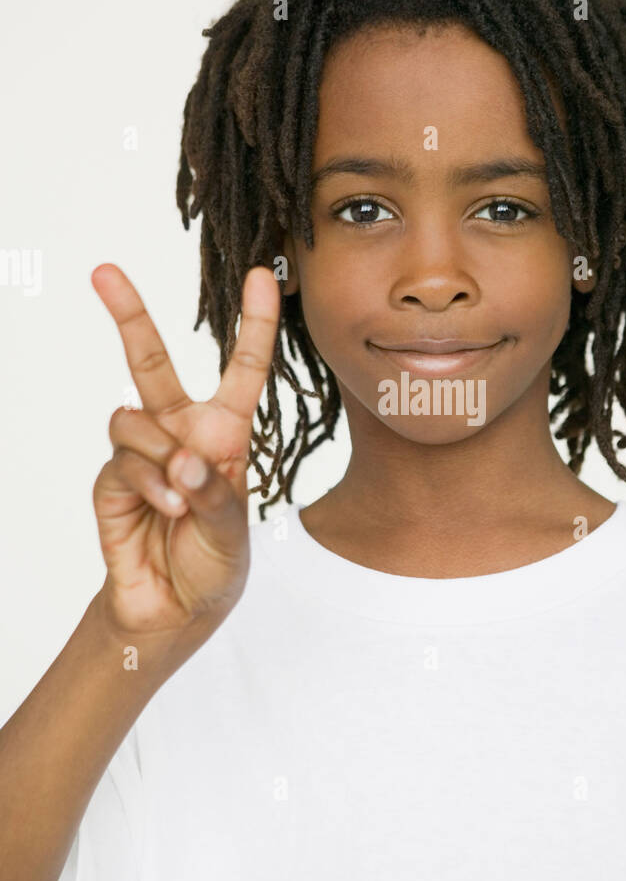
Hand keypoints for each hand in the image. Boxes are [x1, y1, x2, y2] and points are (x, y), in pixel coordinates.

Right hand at [90, 263, 280, 635]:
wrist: (175, 609)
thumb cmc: (215, 562)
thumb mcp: (233, 530)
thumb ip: (214, 493)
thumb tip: (182, 462)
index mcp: (225, 432)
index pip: (243, 368)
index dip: (255, 322)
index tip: (265, 274)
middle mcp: (181, 432)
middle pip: (151, 362)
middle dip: (128, 314)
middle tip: (103, 271)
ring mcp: (143, 454)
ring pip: (133, 420)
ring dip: (160, 458)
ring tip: (179, 500)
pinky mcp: (112, 480)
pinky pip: (123, 462)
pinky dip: (148, 486)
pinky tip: (164, 512)